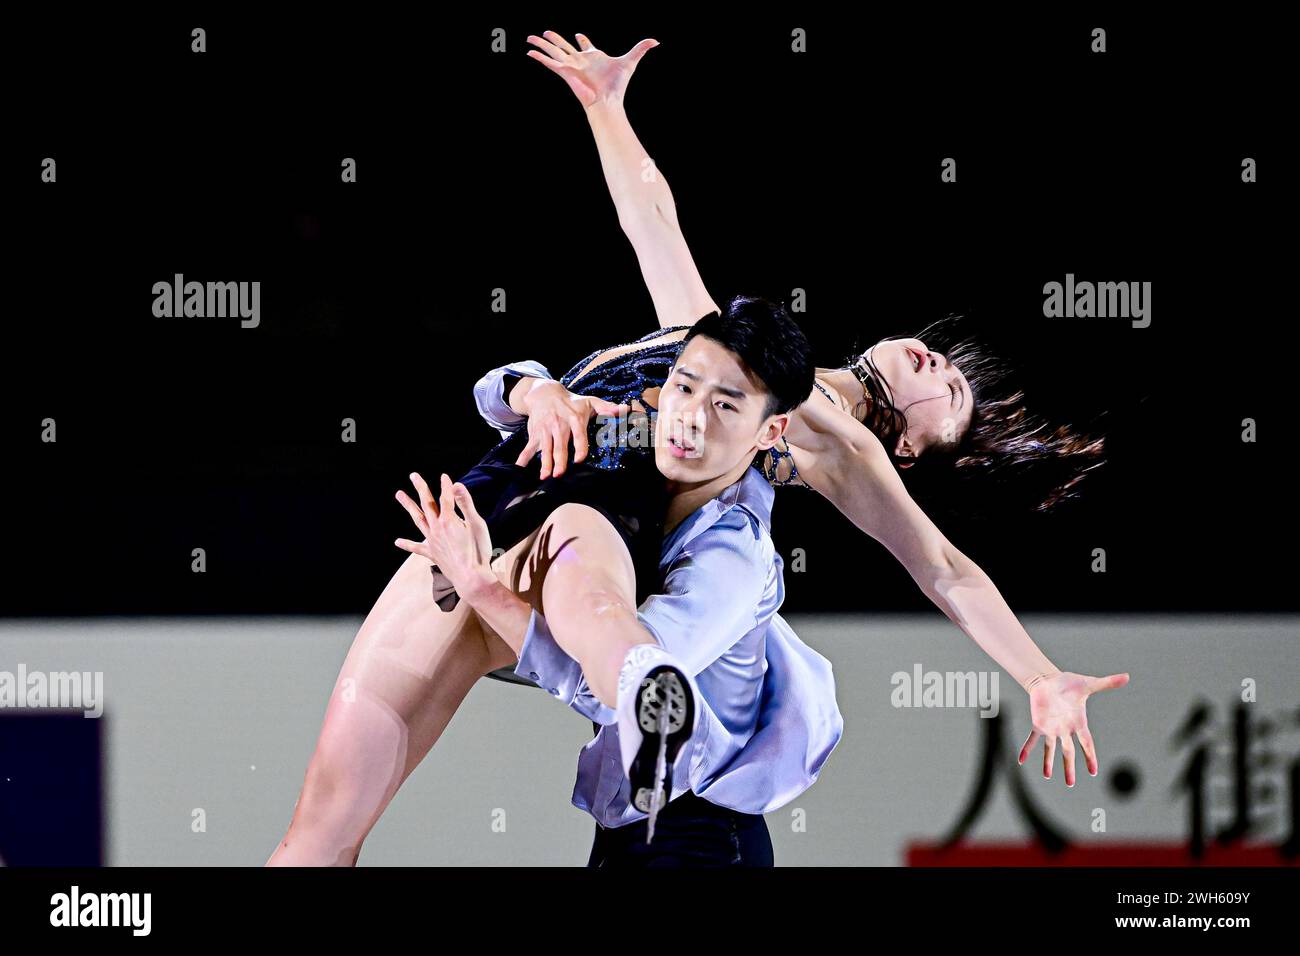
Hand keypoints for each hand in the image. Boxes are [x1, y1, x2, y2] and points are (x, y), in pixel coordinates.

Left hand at [394, 472, 496, 602]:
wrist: (471, 578)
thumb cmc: (478, 551)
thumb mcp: (477, 524)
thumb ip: (465, 503)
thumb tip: (456, 485)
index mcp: (448, 520)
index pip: (446, 498)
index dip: (446, 486)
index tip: (444, 476)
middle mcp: (436, 528)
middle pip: (427, 504)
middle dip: (421, 488)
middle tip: (413, 475)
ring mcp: (432, 541)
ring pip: (418, 519)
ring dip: (409, 506)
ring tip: (399, 494)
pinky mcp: (432, 553)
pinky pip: (417, 547)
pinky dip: (407, 544)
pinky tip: (397, 541)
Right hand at [515, 379, 629, 478]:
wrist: (545, 393)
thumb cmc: (571, 401)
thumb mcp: (590, 401)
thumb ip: (607, 408)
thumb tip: (624, 409)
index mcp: (574, 419)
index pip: (578, 434)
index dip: (579, 447)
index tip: (579, 459)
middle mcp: (559, 425)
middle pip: (560, 445)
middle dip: (559, 460)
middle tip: (559, 474)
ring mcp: (545, 430)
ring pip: (545, 448)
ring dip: (544, 462)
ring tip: (545, 476)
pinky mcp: (535, 433)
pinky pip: (528, 447)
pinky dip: (523, 457)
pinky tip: (520, 468)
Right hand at [525, 30, 658, 108]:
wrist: (608, 101)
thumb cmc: (617, 85)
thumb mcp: (630, 60)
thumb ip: (641, 48)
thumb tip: (656, 40)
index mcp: (593, 58)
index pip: (585, 46)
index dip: (582, 40)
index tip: (578, 35)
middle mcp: (580, 62)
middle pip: (564, 46)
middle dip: (555, 39)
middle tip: (546, 32)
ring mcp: (571, 67)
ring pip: (553, 51)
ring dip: (541, 44)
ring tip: (529, 38)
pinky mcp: (565, 72)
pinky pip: (549, 63)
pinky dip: (539, 57)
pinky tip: (529, 52)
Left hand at [1018, 671, 1129, 786]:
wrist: (1049, 678)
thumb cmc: (1070, 682)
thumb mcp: (1089, 684)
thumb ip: (1107, 683)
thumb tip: (1127, 676)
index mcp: (1079, 724)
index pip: (1086, 744)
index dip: (1090, 757)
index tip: (1093, 771)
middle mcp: (1065, 729)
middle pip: (1068, 752)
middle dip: (1069, 768)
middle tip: (1070, 784)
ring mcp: (1052, 728)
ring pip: (1050, 749)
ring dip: (1048, 762)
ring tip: (1048, 776)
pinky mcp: (1039, 724)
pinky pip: (1032, 739)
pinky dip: (1027, 749)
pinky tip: (1021, 759)